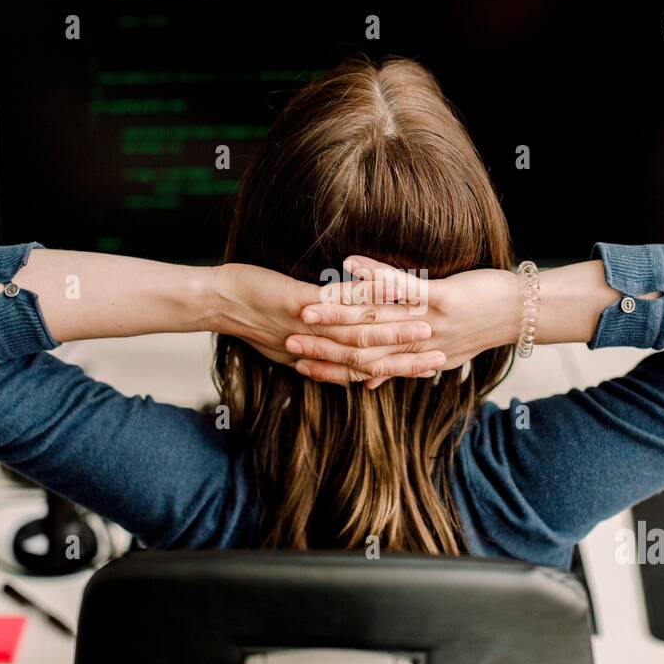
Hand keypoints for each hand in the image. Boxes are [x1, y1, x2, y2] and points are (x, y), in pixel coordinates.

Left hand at [211, 262, 444, 379]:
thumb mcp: (292, 339)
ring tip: (427, 323)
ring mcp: (310, 328)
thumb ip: (320, 348)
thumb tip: (344, 359)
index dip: (403, 370)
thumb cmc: (254, 315)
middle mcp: (319, 348)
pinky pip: (335, 302)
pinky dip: (363, 296)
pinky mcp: (298, 305)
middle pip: (372, 357)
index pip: (369, 370)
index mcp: (320, 359)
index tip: (435, 368)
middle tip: (444, 352)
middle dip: (410, 355)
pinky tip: (387, 292)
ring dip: (395, 328)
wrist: (218, 303)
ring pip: (359, 333)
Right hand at [287, 256, 520, 387]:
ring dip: (339, 310)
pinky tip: (352, 263)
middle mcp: (416, 346)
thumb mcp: (438, 355)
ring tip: (307, 303)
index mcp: (412, 360)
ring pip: (375, 319)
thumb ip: (400, 365)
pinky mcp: (443, 300)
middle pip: (361, 346)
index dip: (328, 367)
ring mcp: (428, 323)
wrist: (519, 313)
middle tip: (287, 339)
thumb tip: (367, 381)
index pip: (362, 366)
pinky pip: (404, 288)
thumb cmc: (478, 327)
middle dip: (322, 343)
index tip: (296, 365)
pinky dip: (377, 276)